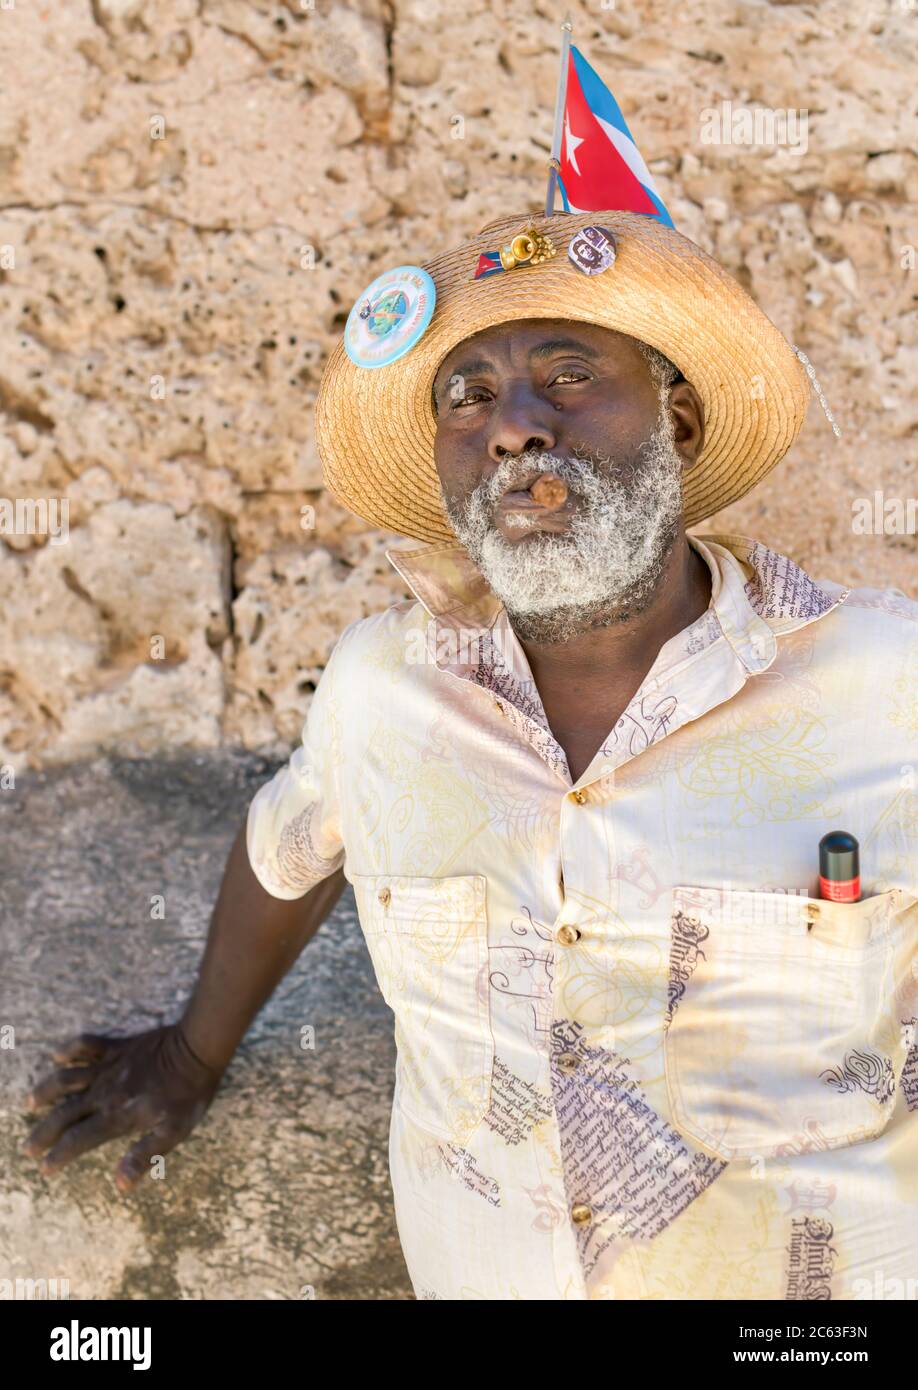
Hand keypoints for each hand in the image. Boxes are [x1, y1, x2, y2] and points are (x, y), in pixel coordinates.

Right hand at [21, 1024, 224, 1192]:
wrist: (197, 1050)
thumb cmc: (188, 1094)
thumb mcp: (172, 1132)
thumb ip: (144, 1156)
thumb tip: (120, 1185)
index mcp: (117, 1116)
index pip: (79, 1140)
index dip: (60, 1155)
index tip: (45, 1168)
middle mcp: (106, 1092)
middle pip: (65, 1114)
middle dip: (45, 1132)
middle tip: (29, 1148)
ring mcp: (109, 1067)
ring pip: (67, 1079)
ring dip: (46, 1090)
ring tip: (30, 1102)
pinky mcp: (118, 1047)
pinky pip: (87, 1045)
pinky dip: (70, 1048)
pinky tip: (58, 1054)